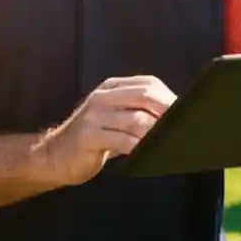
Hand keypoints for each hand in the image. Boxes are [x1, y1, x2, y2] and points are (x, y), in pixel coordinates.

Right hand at [33, 75, 175, 186]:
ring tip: (169, 143)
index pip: (148, 84)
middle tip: (183, 128)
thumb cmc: (93, 140)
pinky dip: (140, 148)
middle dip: (167, 112)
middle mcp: (102, 97)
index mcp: (111, 88)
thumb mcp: (114, 119)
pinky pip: (122, 141)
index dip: (169, 98)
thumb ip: (137, 113)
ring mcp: (94, 115)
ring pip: (136, 120)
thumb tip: (175, 118)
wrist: (53, 156)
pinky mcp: (88, 136)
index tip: (186, 114)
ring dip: (156, 133)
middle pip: (144, 96)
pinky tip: (148, 155)